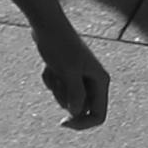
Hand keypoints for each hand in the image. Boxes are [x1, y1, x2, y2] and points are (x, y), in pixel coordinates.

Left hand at [32, 12, 108, 131]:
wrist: (47, 24)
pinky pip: (57, 89)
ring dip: (56, 89)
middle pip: (81, 109)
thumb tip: (77, 113)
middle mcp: (93, 80)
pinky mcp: (67, 72)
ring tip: (54, 68)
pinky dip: (50, 80)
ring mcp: (79, 76)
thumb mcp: (68, 72)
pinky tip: (49, 65)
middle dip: (65, 100)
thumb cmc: (59, 45)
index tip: (64, 121)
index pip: (98, 115)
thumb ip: (75, 94)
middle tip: (58, 81)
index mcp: (100, 81)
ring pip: (67, 100)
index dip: (82, 123)